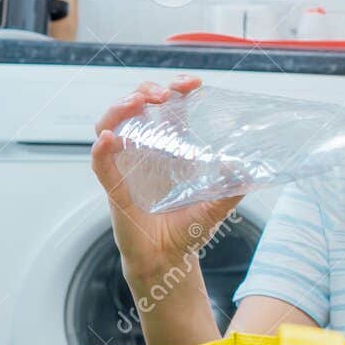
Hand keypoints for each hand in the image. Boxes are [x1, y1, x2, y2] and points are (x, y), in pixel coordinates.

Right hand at [90, 75, 243, 282]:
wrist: (168, 261)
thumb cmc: (189, 230)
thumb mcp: (216, 206)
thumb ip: (231, 187)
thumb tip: (244, 167)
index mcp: (170, 149)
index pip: (167, 108)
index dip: (175, 90)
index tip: (192, 84)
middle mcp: (145, 152)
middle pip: (134, 108)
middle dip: (146, 91)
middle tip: (165, 93)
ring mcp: (126, 168)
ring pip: (109, 126)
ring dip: (120, 109)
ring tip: (137, 102)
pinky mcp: (114, 189)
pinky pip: (100, 165)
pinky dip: (101, 151)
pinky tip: (109, 140)